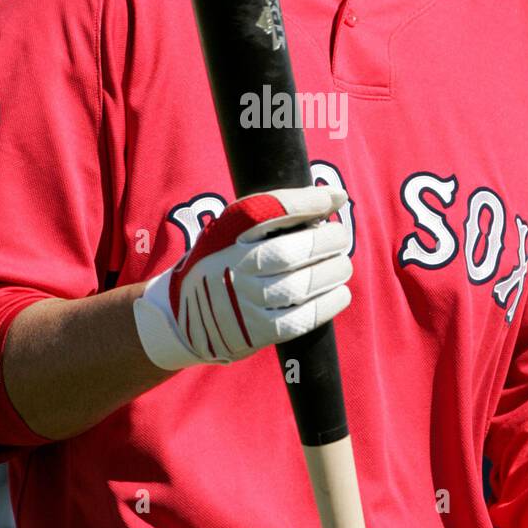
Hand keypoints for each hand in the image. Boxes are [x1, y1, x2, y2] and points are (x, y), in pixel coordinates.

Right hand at [132, 185, 352, 370]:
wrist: (185, 314)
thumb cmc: (227, 261)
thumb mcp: (237, 230)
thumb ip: (283, 212)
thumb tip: (338, 197)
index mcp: (226, 232)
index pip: (265, 209)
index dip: (304, 202)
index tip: (330, 199)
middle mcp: (232, 265)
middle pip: (288, 252)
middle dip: (325, 241)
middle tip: (340, 237)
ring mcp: (243, 300)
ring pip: (298, 287)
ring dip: (331, 273)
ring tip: (342, 265)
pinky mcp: (255, 331)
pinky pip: (299, 319)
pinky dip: (327, 304)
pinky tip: (339, 293)